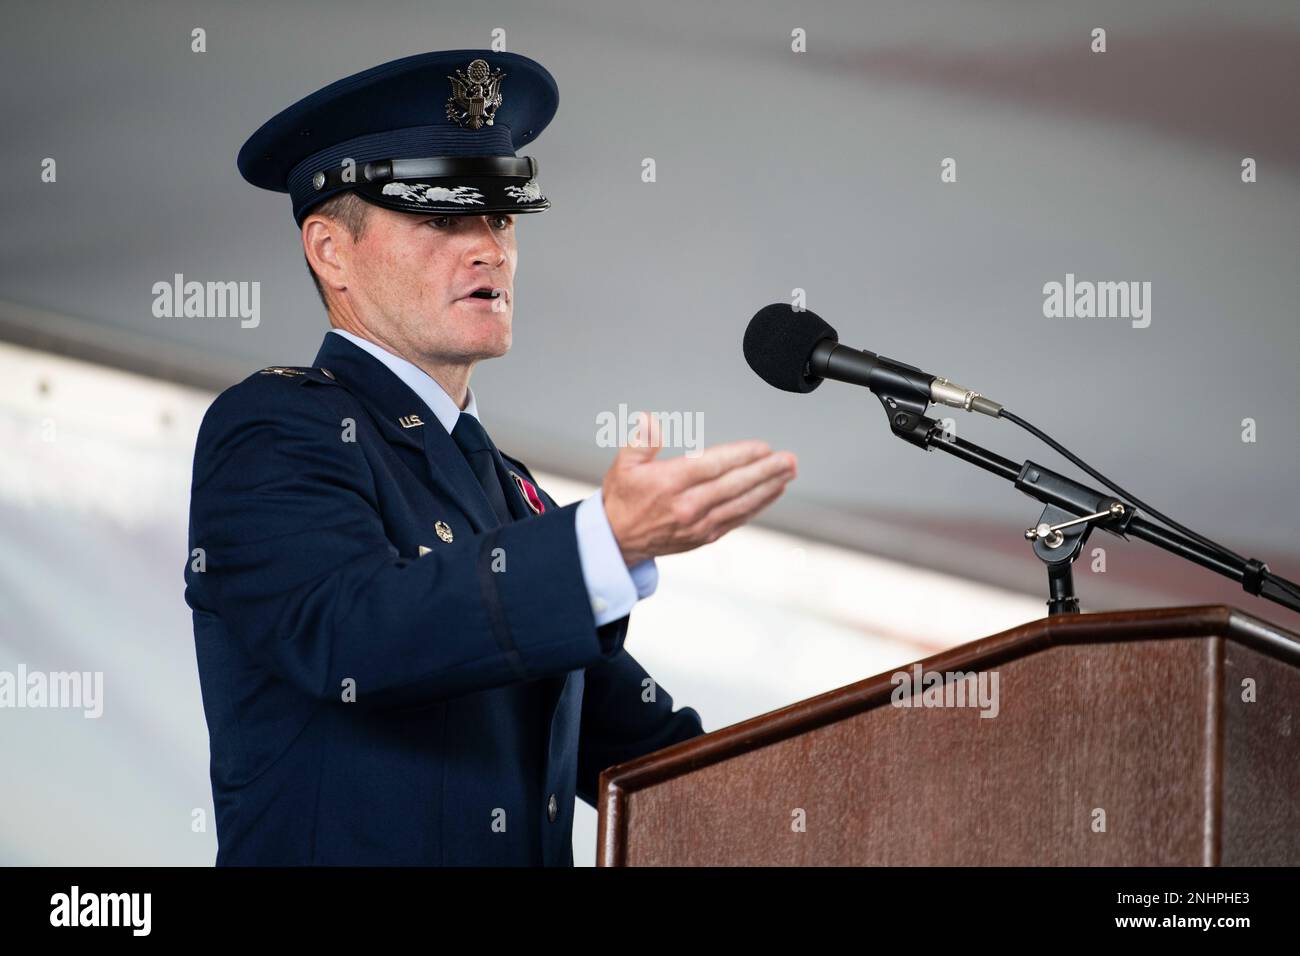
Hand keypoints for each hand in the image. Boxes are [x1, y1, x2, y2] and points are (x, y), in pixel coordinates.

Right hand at [601, 411, 797, 565]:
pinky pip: (737, 518)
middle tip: (787, 460)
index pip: (711, 466)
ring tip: (788, 473)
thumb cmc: (623, 500)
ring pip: (740, 504)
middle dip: (764, 471)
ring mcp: (698, 524)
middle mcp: (687, 506)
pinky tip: (772, 492)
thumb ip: (640, 441)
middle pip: (733, 486)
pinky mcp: (705, 536)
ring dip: (768, 488)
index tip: (762, 447)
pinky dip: (758, 506)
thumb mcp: (623, 465)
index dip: (740, 456)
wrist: (618, 541)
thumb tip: (649, 421)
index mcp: (668, 484)